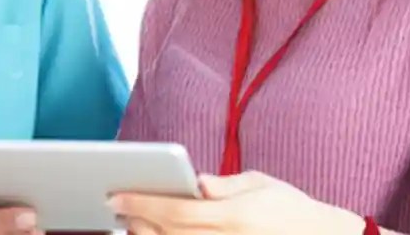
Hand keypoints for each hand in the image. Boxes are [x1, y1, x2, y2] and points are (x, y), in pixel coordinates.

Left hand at [108, 171, 365, 234]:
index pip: (175, 209)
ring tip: (134, 225)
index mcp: (234, 216)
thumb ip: (224, 185)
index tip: (117, 195)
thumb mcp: (261, 184)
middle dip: (138, 222)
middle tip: (117, 209)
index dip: (142, 203)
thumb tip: (195, 183)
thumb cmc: (292, 210)